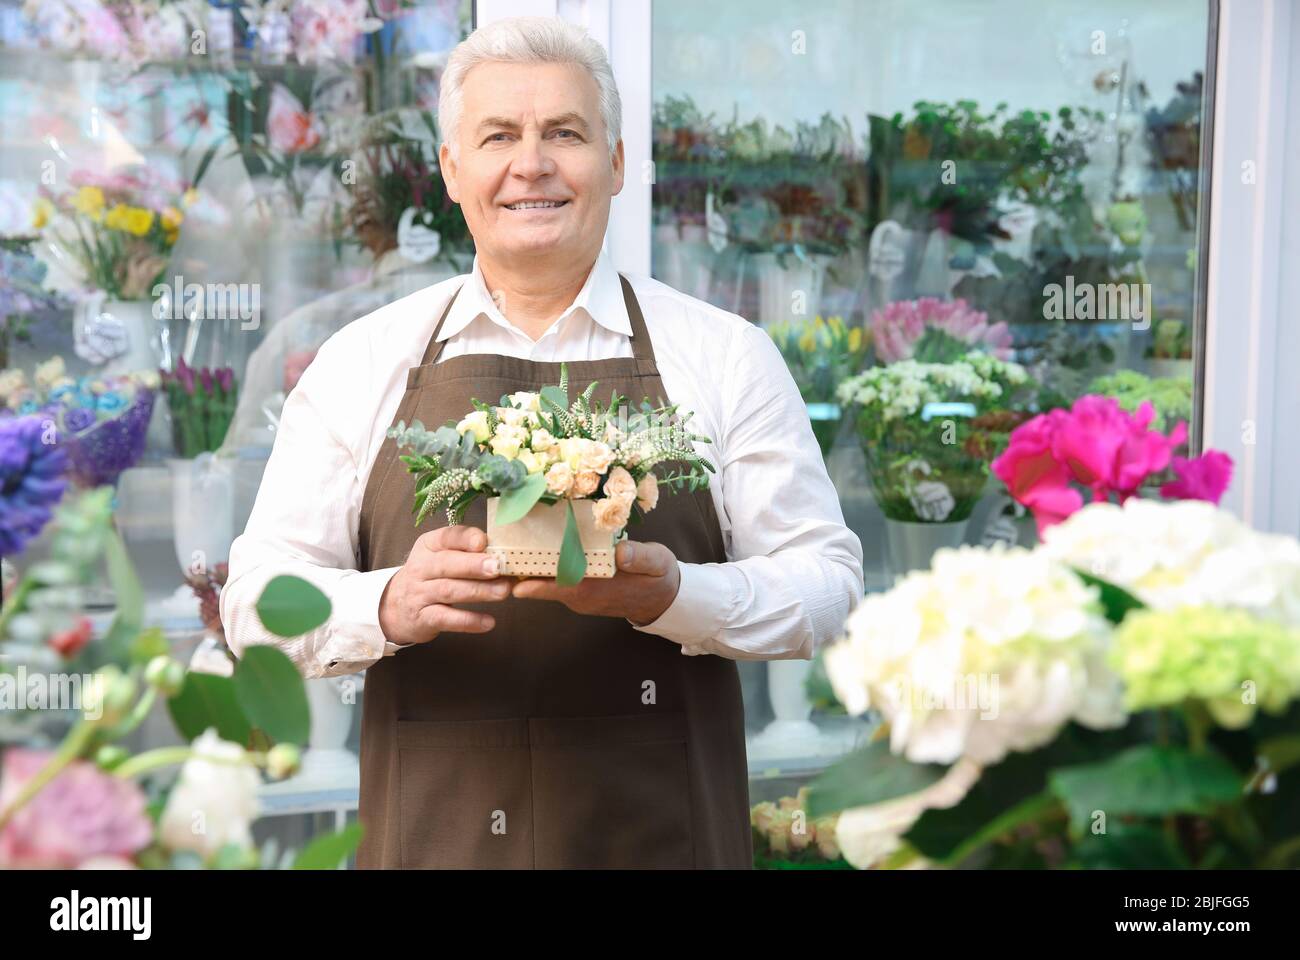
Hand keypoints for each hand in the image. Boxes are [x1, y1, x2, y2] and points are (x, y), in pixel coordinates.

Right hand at [378, 525, 512, 645]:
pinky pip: (446, 619)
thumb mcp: (440, 556)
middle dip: (474, 565)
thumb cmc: (429, 577)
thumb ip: (466, 551)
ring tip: (502, 591)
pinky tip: (489, 622)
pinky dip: (468, 621)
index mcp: (428, 546)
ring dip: (478, 591)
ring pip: (449, 590)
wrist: (395, 607)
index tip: (483, 542)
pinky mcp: (422, 618)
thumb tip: (502, 553)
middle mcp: (421, 568)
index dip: (465, 538)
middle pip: (447, 564)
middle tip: (498, 567)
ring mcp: (419, 594)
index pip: (446, 537)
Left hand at [510, 540, 680, 624]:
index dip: (532, 584)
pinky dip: (542, 568)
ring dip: (529, 568)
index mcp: (595, 589)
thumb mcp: (657, 563)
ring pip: (546, 583)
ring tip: (506, 546)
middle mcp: (580, 595)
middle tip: (496, 551)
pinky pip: (555, 581)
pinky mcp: (579, 591)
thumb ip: (640, 557)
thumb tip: (621, 551)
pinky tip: (533, 550)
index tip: (509, 577)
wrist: (664, 599)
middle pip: (543, 585)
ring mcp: (578, 595)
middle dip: (521, 571)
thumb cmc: (659, 578)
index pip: (557, 587)